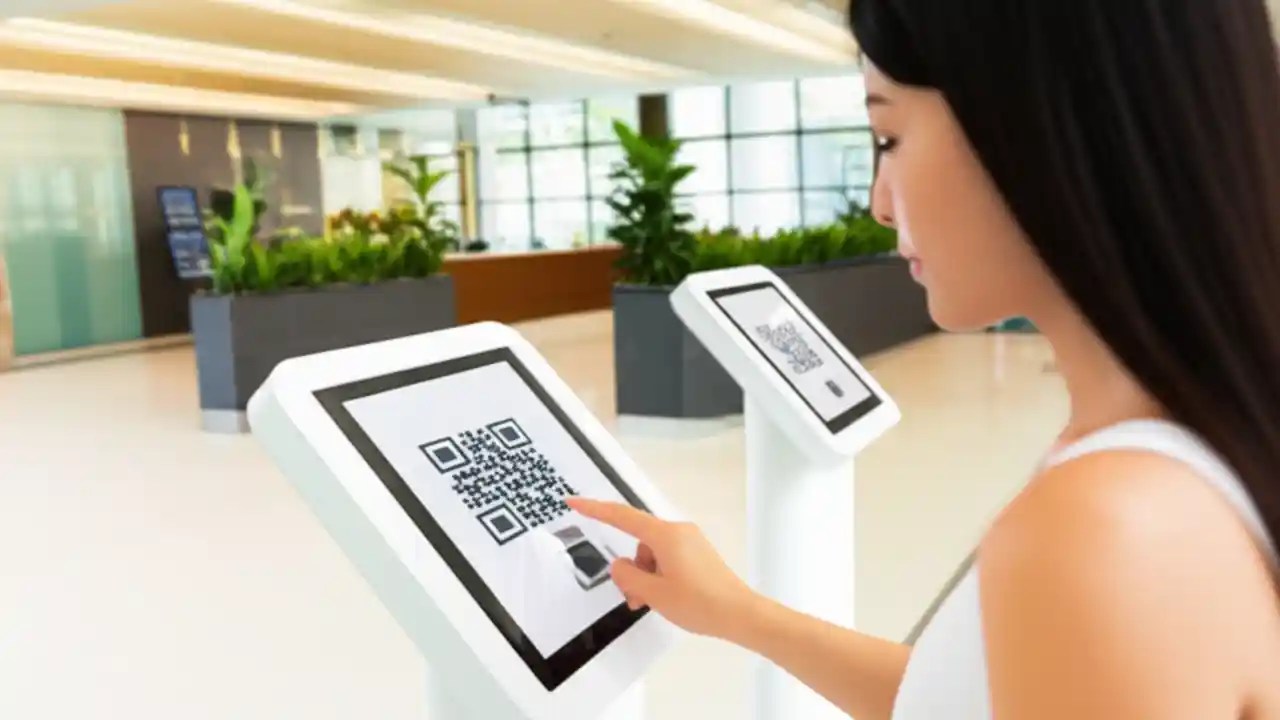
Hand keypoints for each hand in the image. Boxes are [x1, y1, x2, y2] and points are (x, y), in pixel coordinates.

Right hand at [566, 497, 760, 640]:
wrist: (741, 614)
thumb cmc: (698, 603)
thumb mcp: (654, 593)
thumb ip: (628, 576)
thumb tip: (620, 565)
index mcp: (665, 535)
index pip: (622, 517)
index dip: (595, 510)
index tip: (573, 502)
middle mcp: (678, 531)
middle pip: (639, 544)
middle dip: (632, 571)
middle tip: (636, 601)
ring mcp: (690, 541)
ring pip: (651, 555)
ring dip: (646, 578)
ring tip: (654, 603)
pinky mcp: (698, 553)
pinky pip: (667, 559)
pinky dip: (659, 576)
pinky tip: (666, 598)